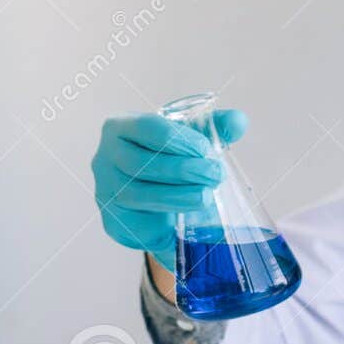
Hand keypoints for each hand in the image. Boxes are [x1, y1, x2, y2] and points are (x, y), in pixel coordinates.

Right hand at [90, 109, 247, 265]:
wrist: (154, 199)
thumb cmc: (169, 159)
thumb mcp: (191, 140)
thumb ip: (214, 127)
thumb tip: (238, 121)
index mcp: (120, 127)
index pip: (146, 127)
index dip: (178, 138)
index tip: (207, 149)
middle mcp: (105, 158)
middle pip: (140, 163)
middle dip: (182, 169)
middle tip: (215, 174)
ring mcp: (105, 191)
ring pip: (137, 193)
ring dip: (176, 195)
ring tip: (205, 196)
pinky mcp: (113, 222)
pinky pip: (137, 221)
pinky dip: (164, 219)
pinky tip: (187, 216)